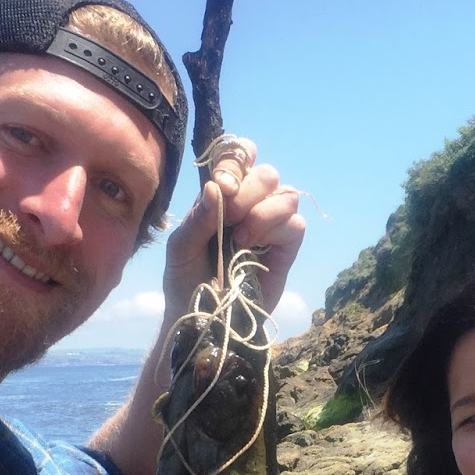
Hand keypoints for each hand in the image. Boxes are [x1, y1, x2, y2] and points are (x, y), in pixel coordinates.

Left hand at [163, 136, 303, 314]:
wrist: (202, 317)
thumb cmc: (186, 279)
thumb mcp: (179, 248)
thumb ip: (197, 219)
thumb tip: (217, 188)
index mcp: (223, 193)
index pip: (239, 156)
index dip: (235, 163)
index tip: (223, 186)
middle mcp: (250, 204)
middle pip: (267, 174)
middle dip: (248, 192)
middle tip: (229, 219)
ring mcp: (270, 226)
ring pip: (286, 196)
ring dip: (263, 213)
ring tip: (240, 239)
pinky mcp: (286, 249)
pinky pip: (296, 226)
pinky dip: (276, 232)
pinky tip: (254, 249)